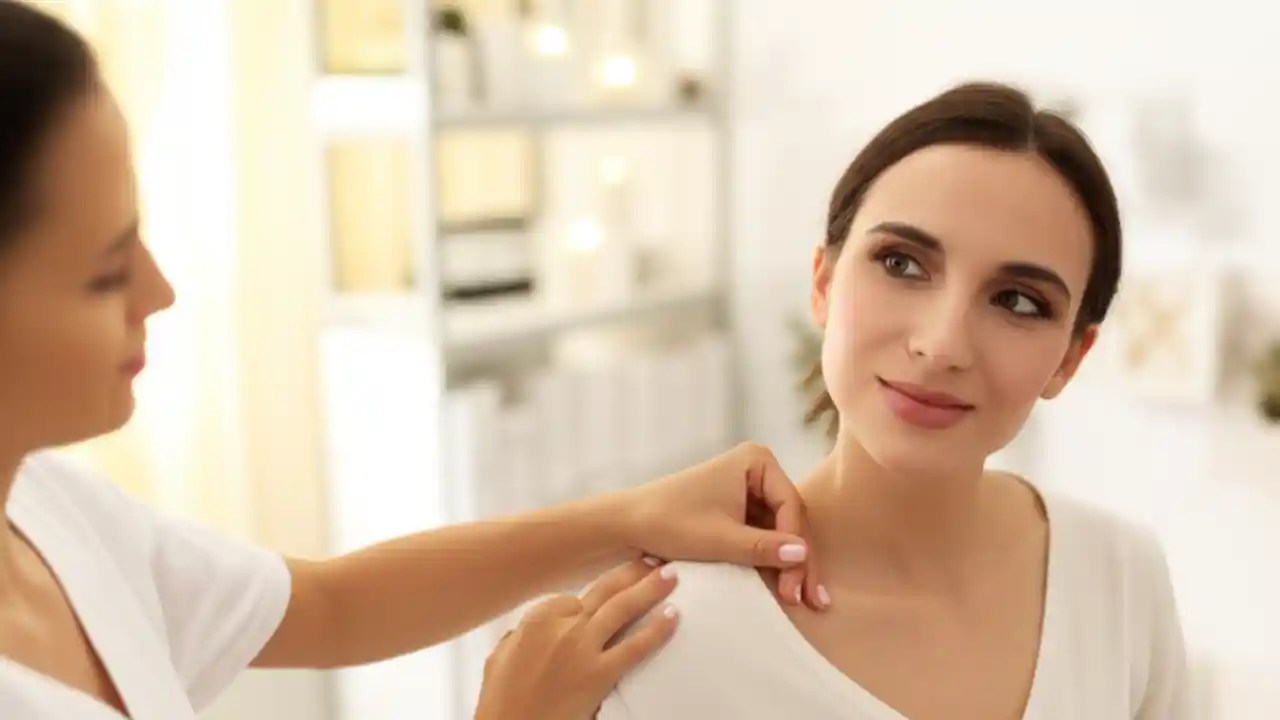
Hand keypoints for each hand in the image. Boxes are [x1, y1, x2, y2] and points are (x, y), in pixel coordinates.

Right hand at [475, 561, 678, 719]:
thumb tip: (528, 630)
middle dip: (632, 572)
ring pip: (623, 607)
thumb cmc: (501, 700)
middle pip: (605, 590)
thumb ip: (520, 636)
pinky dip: (658, 629)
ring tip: (672, 573)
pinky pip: (636, 647)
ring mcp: (581, 648)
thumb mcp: (501, 657)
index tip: (617, 582)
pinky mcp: (598, 675)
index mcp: (537, 618)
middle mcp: (561, 626)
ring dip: (650, 587)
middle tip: (653, 559)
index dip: (599, 591)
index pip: (576, 596)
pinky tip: (674, 616)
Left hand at [620, 442, 826, 610]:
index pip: (790, 508)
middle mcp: (757, 470)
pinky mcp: (739, 510)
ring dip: (792, 566)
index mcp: (755, 461)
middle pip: (790, 521)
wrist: (628, 523)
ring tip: (806, 600)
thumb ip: (762, 547)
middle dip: (800, 561)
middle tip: (813, 599)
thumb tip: (802, 553)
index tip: (795, 586)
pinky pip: (765, 536)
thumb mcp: (719, 539)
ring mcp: (749, 490)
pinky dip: (773, 562)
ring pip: (781, 532)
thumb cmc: (668, 522)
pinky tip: (787, 589)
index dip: (796, 548)